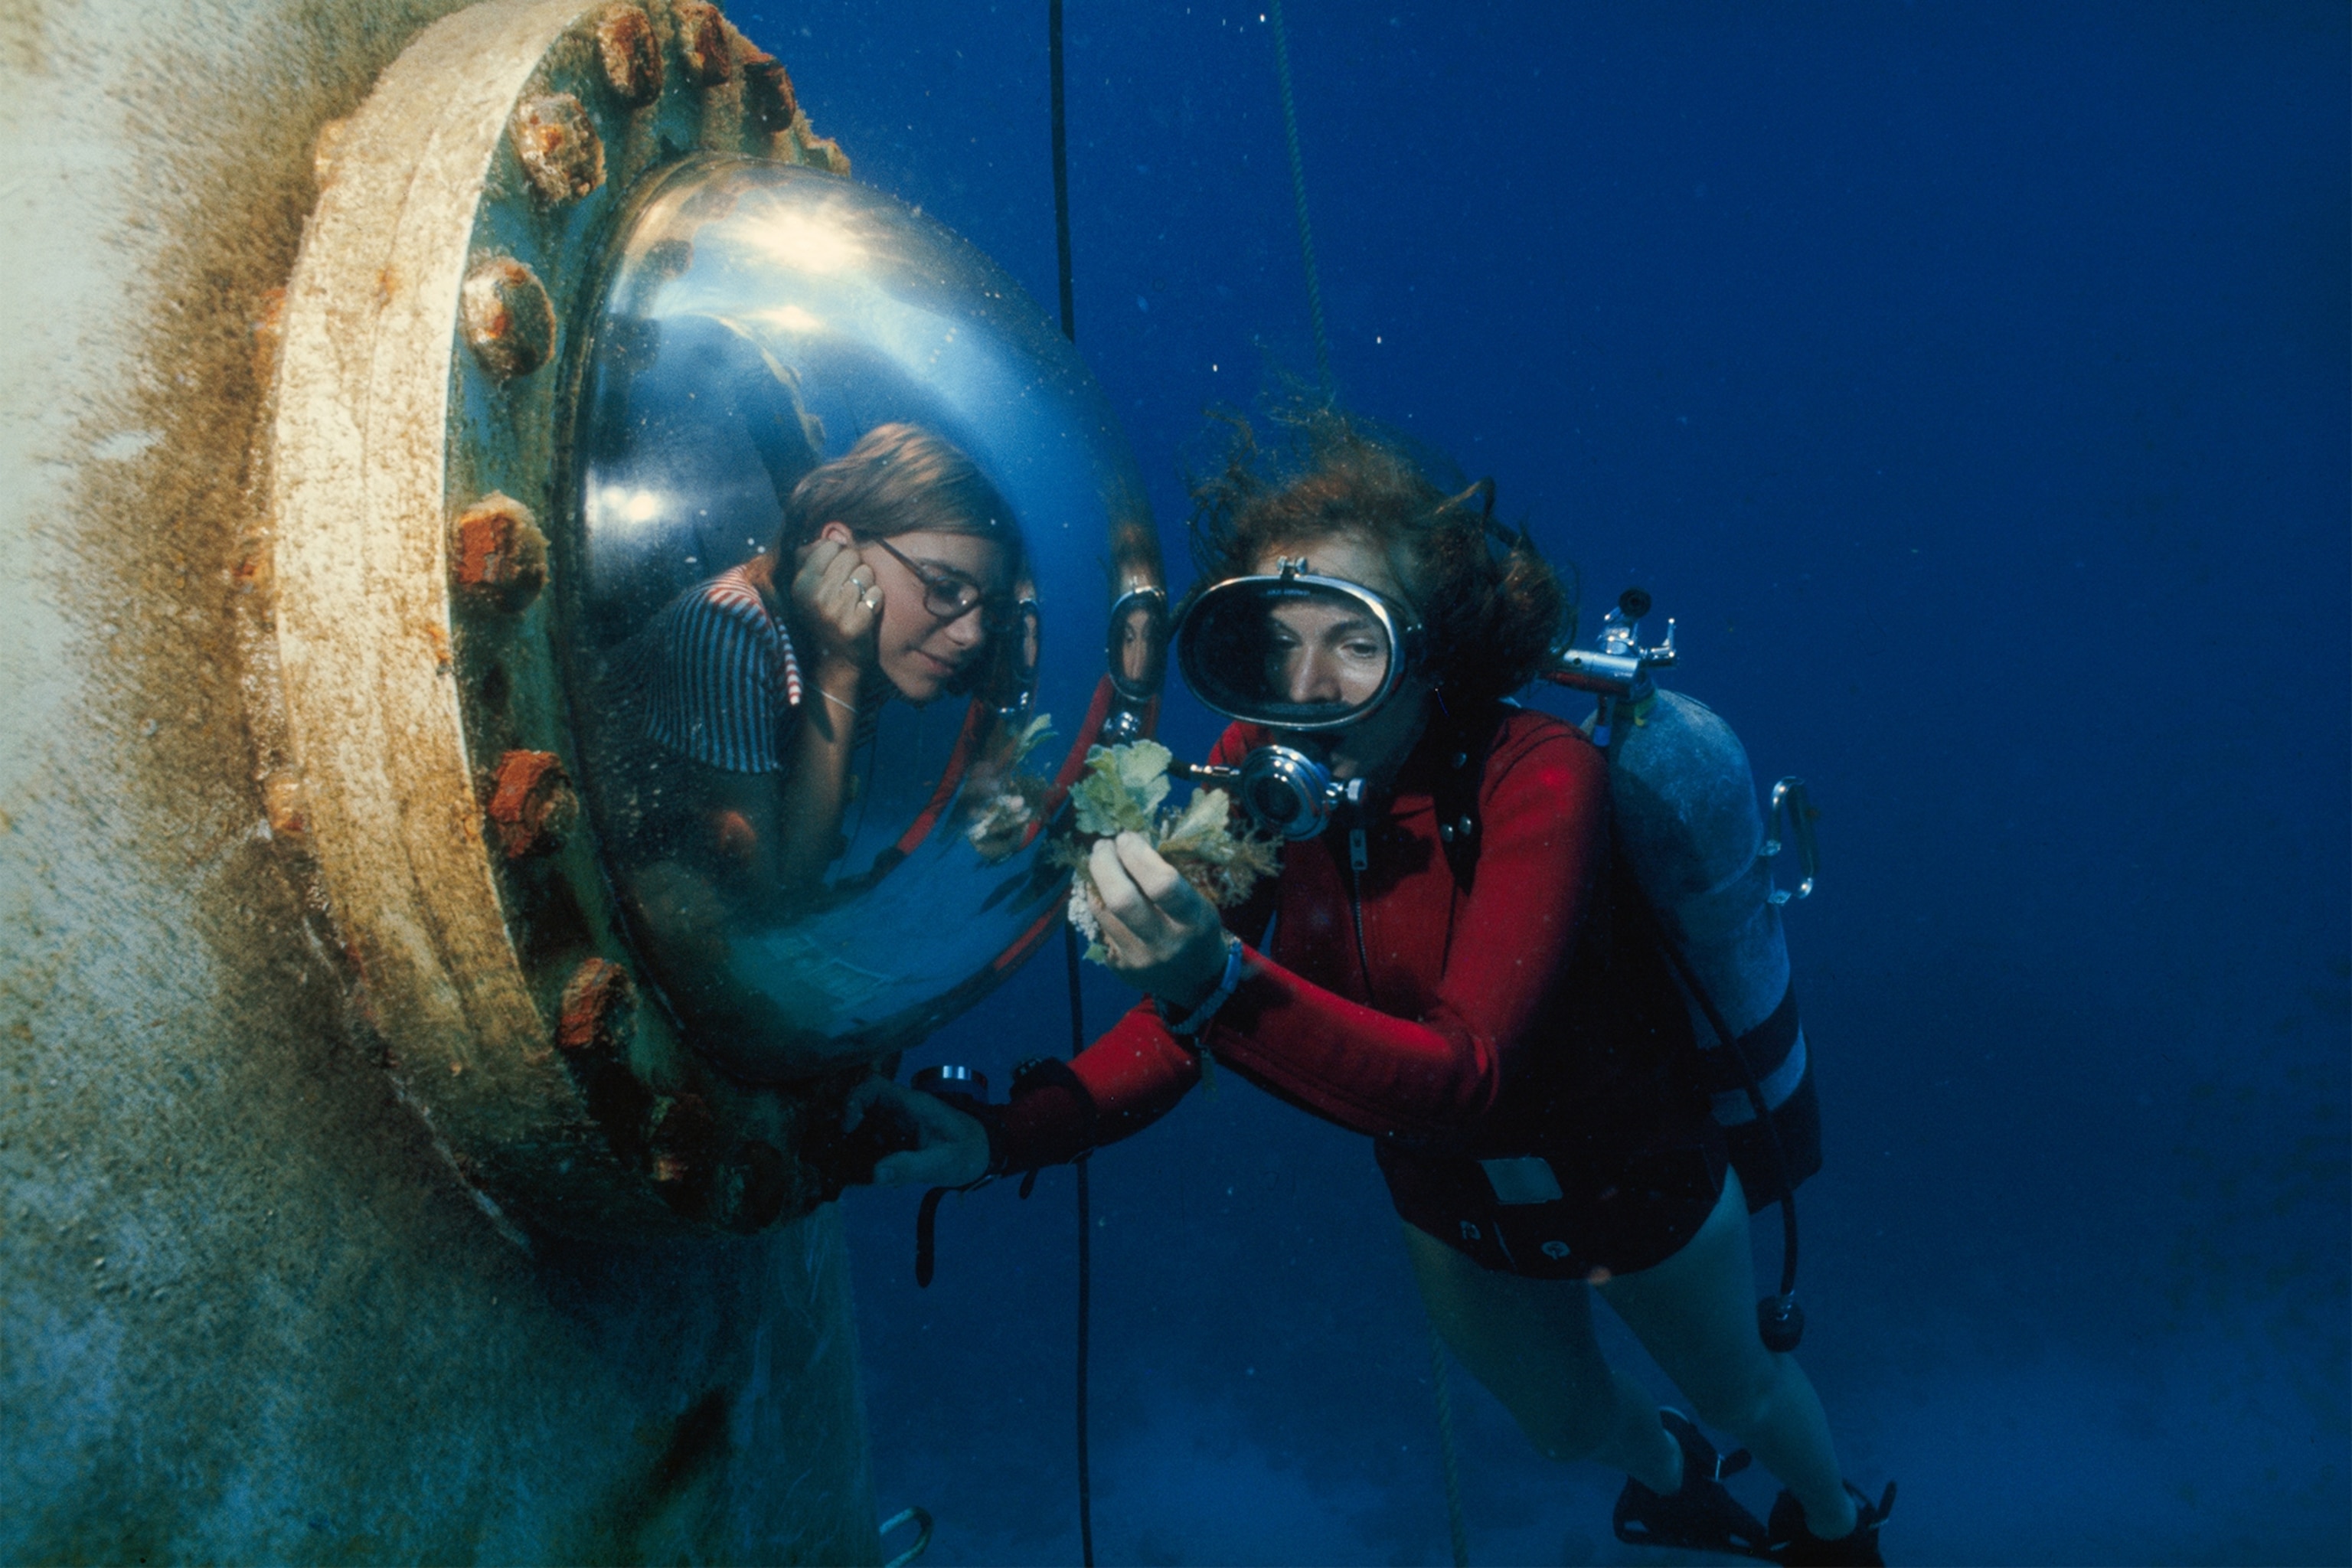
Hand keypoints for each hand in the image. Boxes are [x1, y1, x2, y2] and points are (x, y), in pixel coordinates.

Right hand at [791, 536, 881, 667]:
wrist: (835, 660)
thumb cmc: (825, 614)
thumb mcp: (808, 586)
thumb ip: (814, 555)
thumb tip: (834, 533)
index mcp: (800, 583)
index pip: (831, 546)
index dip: (839, 557)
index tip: (835, 575)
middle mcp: (814, 596)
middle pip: (851, 556)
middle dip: (854, 570)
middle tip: (847, 591)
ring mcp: (835, 611)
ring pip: (866, 573)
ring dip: (866, 585)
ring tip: (855, 602)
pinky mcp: (855, 624)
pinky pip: (876, 593)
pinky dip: (875, 601)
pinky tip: (864, 613)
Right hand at [843, 1078, 988, 1187]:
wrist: (985, 1156)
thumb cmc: (968, 1153)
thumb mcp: (943, 1163)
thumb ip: (911, 1166)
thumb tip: (875, 1174)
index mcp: (912, 1105)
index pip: (874, 1087)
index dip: (853, 1101)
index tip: (846, 1129)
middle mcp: (900, 1111)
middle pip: (861, 1106)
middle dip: (844, 1127)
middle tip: (833, 1153)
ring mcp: (897, 1125)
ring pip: (863, 1126)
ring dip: (850, 1145)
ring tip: (841, 1168)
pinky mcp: (897, 1140)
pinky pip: (872, 1142)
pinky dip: (861, 1156)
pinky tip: (858, 1176)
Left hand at [1088, 831, 1230, 1007]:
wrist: (1197, 981)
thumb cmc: (1198, 929)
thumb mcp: (1198, 902)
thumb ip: (1168, 878)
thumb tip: (1127, 843)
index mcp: (1193, 922)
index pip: (1162, 884)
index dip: (1138, 855)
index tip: (1127, 837)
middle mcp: (1164, 943)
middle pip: (1121, 900)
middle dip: (1105, 864)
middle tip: (1103, 845)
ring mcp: (1138, 959)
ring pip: (1102, 911)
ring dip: (1096, 881)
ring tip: (1101, 863)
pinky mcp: (1119, 967)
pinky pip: (1099, 927)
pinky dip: (1099, 904)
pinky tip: (1104, 893)